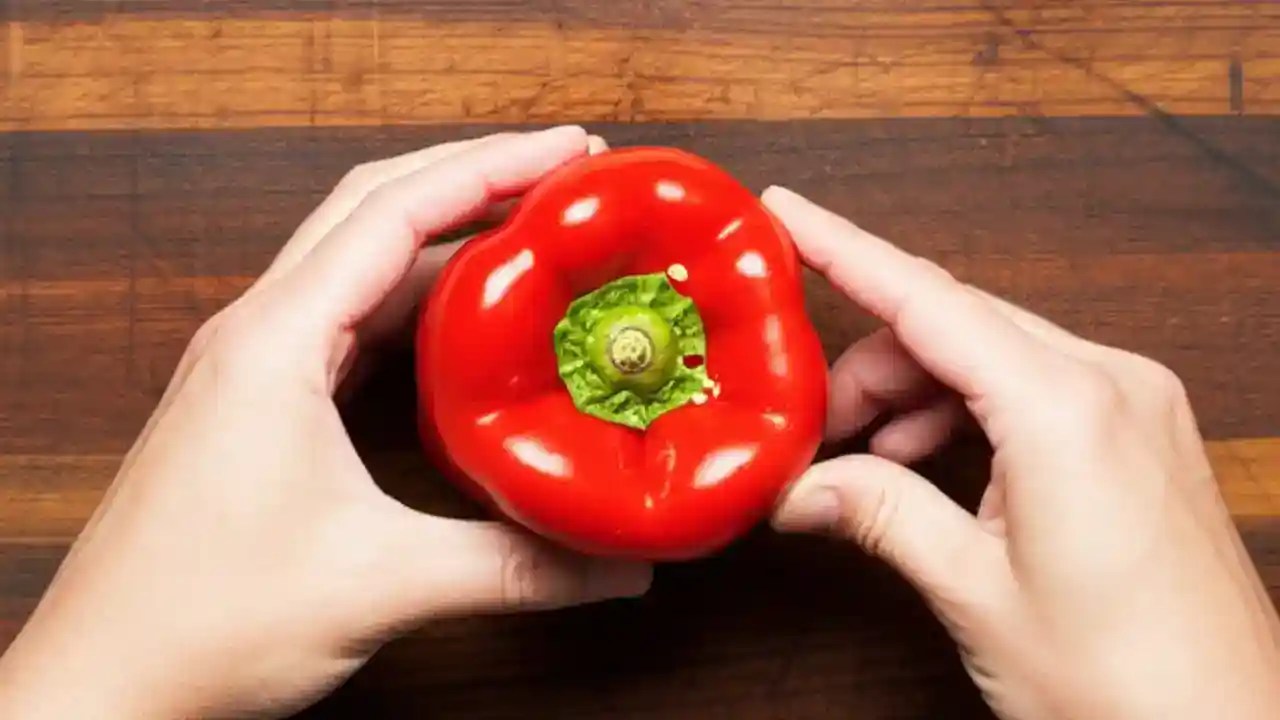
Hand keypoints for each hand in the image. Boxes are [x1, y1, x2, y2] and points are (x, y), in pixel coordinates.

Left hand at [0, 127, 648, 719]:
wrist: (103, 684)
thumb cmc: (199, 622)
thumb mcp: (379, 584)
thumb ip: (513, 566)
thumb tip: (619, 561)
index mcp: (274, 343)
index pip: (395, 212)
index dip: (491, 168)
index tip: (569, 152)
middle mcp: (258, 336)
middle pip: (375, 210)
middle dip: (475, 177)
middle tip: (567, 174)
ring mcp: (254, 368)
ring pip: (361, 264)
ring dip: (446, 237)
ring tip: (534, 235)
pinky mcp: (260, 405)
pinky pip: (348, 321)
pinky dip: (418, 303)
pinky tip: (468, 327)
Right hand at [764, 187, 1279, 719]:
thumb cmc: (1127, 683)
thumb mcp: (976, 592)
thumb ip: (881, 515)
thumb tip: (798, 487)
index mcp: (1067, 411)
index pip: (929, 303)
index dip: (847, 250)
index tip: (788, 211)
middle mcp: (1112, 385)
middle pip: (956, 327)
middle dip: (869, 363)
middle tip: (806, 419)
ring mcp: (1136, 405)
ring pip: (993, 354)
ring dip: (916, 390)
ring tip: (860, 455)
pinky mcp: (1143, 433)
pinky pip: (1035, 387)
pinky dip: (969, 411)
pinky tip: (927, 462)